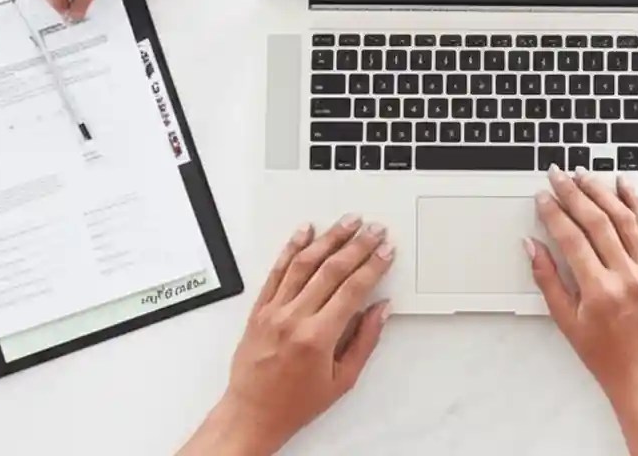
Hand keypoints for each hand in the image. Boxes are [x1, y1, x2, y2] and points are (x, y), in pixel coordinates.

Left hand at [179, 217, 395, 455]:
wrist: (252, 413)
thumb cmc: (295, 403)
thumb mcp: (342, 380)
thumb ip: (364, 341)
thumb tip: (380, 310)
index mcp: (317, 338)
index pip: (353, 290)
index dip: (373, 266)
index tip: (385, 252)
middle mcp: (293, 319)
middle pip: (331, 270)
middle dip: (357, 246)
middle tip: (374, 230)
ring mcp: (273, 311)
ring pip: (303, 263)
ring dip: (328, 239)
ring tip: (346, 223)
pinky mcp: (259, 310)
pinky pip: (276, 272)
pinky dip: (290, 249)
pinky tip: (304, 233)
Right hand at [528, 166, 637, 455]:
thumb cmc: (603, 353)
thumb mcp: (565, 321)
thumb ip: (547, 279)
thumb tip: (532, 247)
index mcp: (600, 290)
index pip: (573, 238)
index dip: (554, 213)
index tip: (542, 197)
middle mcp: (625, 276)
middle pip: (598, 221)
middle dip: (574, 193)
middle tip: (558, 175)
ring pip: (624, 219)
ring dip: (603, 192)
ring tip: (585, 175)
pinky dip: (637, 204)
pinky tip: (625, 187)